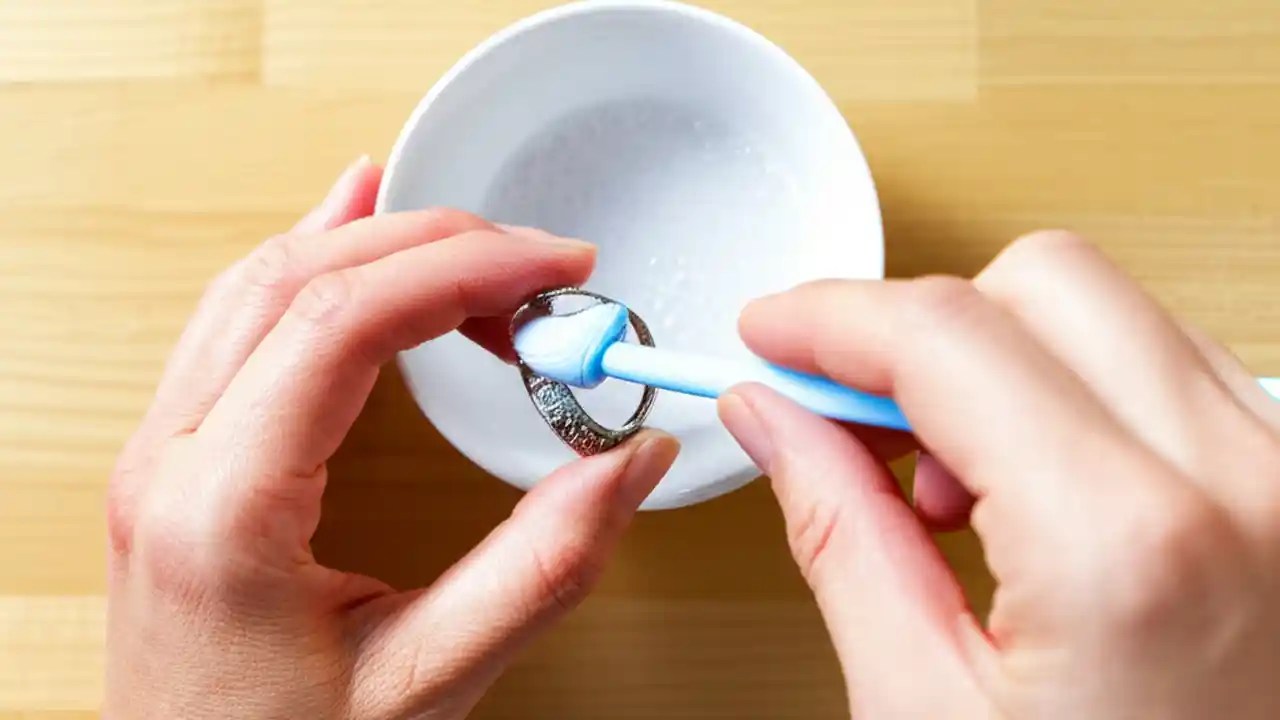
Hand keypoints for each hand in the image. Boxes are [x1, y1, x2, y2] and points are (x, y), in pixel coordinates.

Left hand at [105, 158, 678, 718]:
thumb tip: (629, 464)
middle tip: (537, 263)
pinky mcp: (170, 457)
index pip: (344, 327)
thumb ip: (540, 570)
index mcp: (223, 511)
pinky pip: (233, 320)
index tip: (552, 270)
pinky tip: (347, 230)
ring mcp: (156, 452)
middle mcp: (167, 461)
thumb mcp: (425, 685)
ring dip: (372, 242)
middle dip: (433, 244)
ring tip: (468, 234)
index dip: (462, 272)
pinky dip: (307, 263)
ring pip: (256, 285)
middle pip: (299, 281)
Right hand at [719, 231, 1279, 718]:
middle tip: (854, 421)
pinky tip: (1031, 498)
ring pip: (1111, 315)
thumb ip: (837, 530)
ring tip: (952, 494)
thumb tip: (774, 419)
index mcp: (1130, 546)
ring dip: (1000, 368)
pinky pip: (1170, 377)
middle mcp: (1243, 489)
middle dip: (921, 336)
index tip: (773, 334)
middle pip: (1042, 283)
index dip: (829, 318)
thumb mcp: (921, 709)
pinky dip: (1074, 401)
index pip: (944, 334)